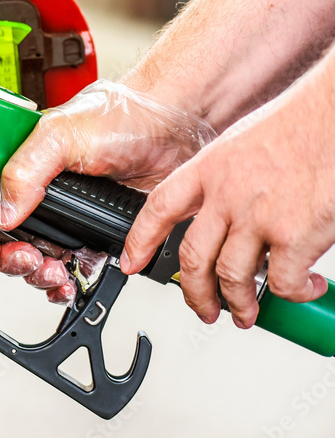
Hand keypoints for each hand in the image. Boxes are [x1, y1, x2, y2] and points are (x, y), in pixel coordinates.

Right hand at [0, 79, 213, 303]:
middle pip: (2, 242)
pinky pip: (71, 269)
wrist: (173, 127)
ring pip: (34, 261)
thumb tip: (2, 211)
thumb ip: (25, 170)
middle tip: (27, 258)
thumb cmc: (119, 116)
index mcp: (17, 168)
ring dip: (37, 275)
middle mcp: (37, 194)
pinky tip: (69, 280)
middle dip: (10, 260)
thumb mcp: (60, 135)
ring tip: (52, 270)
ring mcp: (65, 216)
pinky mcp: (93, 234)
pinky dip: (66, 283)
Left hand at [121, 72, 334, 328]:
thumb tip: (229, 215)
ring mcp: (258, 216)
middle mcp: (226, 194)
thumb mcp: (246, 144)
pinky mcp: (294, 235)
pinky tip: (306, 288)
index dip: (140, 239)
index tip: (131, 261)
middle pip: (192, 257)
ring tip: (248, 313)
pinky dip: (294, 294)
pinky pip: (283, 282)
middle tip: (203, 309)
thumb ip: (230, 181)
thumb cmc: (303, 123)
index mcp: (210, 168)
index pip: (160, 207)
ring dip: (239, 304)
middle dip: (194, 293)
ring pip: (231, 277)